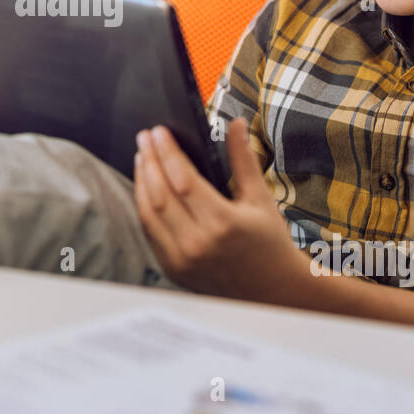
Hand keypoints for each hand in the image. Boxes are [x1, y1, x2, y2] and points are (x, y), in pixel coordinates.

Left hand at [133, 117, 305, 302]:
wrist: (272, 291)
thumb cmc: (269, 241)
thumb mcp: (260, 197)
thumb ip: (244, 158)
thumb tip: (237, 123)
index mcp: (222, 223)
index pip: (182, 179)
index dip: (167, 152)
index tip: (158, 131)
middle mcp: (198, 244)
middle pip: (159, 194)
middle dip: (149, 161)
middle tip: (144, 136)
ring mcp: (182, 260)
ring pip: (148, 213)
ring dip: (141, 180)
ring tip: (143, 156)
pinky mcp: (173, 269)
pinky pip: (150, 232)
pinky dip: (144, 205)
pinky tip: (145, 186)